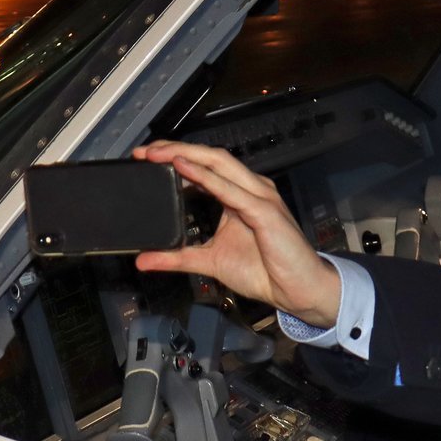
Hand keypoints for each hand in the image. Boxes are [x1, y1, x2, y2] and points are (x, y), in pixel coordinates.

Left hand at [132, 141, 342, 327]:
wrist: (298, 290)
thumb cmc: (265, 271)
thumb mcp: (209, 262)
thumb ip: (177, 257)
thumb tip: (143, 261)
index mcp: (238, 195)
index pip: (205, 167)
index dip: (176, 157)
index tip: (146, 158)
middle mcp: (250, 188)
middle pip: (210, 157)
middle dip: (175, 149)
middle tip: (145, 151)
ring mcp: (259, 196)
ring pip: (220, 164)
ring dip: (187, 156)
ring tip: (158, 154)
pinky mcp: (264, 211)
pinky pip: (231, 190)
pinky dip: (206, 178)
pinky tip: (184, 169)